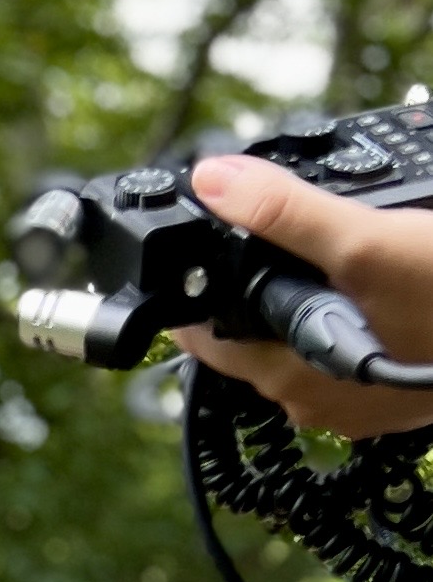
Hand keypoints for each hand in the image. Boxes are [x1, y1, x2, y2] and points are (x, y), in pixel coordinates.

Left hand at [174, 156, 432, 438]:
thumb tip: (213, 181)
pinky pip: (341, 341)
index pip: (203, 338)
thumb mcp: (368, 243)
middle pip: (249, 336)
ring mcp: (353, 399)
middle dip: (249, 281)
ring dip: (296, 292)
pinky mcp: (390, 387)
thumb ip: (284, 214)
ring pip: (296, 339)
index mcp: (289, 377)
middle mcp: (312, 400)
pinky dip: (340, 305)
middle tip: (254, 224)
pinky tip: (362, 272)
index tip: (190, 240)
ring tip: (310, 240)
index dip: (192, 287)